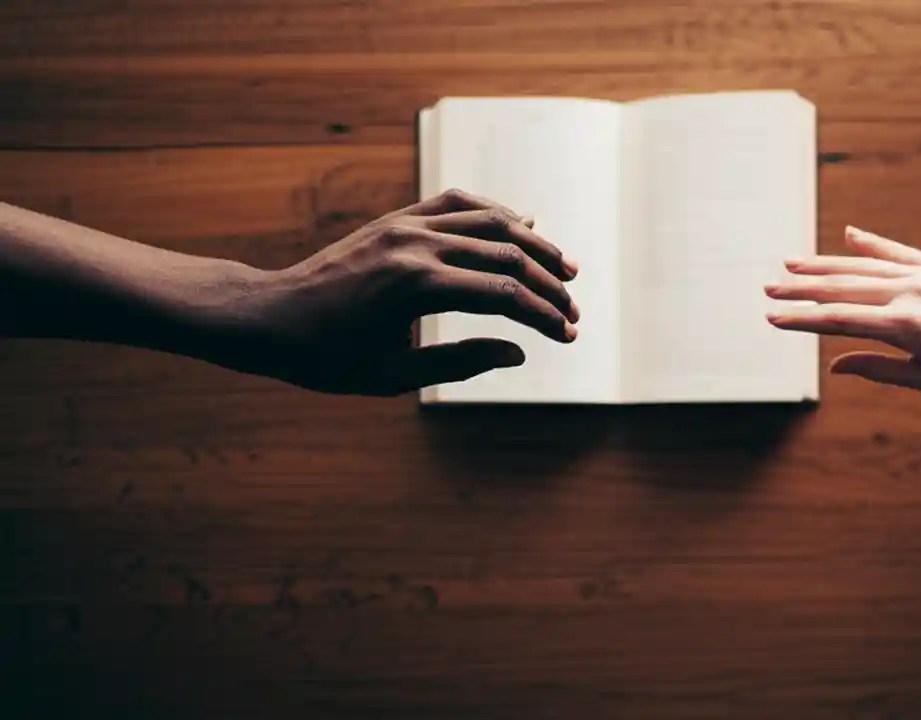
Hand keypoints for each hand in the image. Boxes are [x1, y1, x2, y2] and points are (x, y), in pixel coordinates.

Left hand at [215, 189, 580, 395]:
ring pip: (489, 221)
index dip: (543, 316)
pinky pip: (457, 203)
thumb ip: (461, 361)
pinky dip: (494, 211)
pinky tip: (520, 225)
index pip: (503, 294)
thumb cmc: (326, 358)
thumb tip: (519, 350)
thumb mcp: (395, 376)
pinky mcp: (397, 218)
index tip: (568, 335)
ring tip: (565, 266)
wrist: (270, 317)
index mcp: (416, 286)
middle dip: (547, 284)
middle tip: (575, 310)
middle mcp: (415, 244)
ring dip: (533, 243)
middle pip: (506, 254)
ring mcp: (405, 224)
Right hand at [765, 226, 920, 395]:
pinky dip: (872, 244)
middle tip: (769, 287)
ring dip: (825, 264)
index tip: (773, 317)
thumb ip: (878, 369)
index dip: (803, 319)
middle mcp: (912, 293)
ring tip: (792, 263)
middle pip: (844, 287)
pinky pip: (899, 252)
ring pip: (864, 266)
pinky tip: (848, 235)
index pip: (839, 320)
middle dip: (803, 288)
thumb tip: (835, 366)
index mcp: (906, 327)